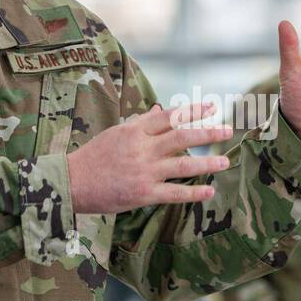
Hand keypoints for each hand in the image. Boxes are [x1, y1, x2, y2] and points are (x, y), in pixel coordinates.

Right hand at [68, 103, 234, 214]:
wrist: (71, 183)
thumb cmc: (94, 156)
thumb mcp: (117, 132)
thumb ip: (142, 122)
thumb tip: (162, 109)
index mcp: (135, 130)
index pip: (170, 116)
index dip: (193, 111)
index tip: (213, 107)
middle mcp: (142, 148)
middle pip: (181, 136)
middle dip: (208, 132)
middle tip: (228, 130)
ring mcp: (144, 171)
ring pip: (182, 165)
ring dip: (207, 163)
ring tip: (225, 161)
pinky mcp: (143, 194)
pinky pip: (174, 193)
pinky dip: (193, 193)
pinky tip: (209, 192)